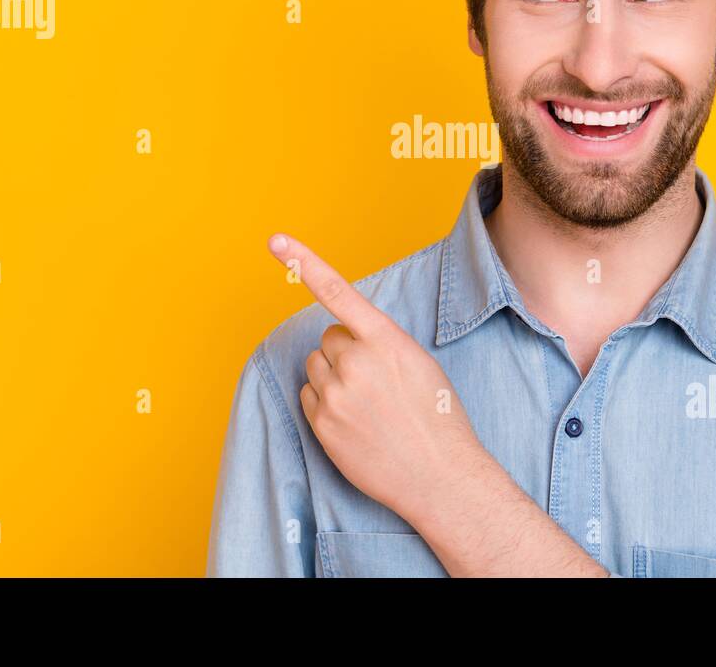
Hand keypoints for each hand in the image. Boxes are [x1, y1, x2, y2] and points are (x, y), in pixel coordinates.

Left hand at [267, 233, 480, 520]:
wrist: (439, 475)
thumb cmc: (436, 416)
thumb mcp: (418, 363)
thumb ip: (382, 343)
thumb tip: (347, 338)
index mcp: (385, 340)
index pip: (338, 292)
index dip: (304, 262)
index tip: (275, 239)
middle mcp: (355, 362)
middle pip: (328, 337)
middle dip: (344, 352)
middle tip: (374, 380)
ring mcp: (335, 394)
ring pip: (315, 366)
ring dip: (333, 377)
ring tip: (367, 403)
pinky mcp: (321, 424)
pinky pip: (308, 396)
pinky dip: (324, 403)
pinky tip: (354, 421)